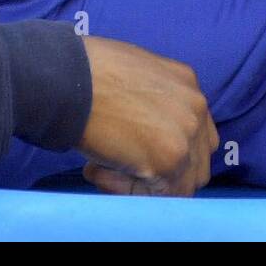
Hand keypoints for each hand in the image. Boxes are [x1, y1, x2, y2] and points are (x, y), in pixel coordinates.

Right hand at [77, 35, 217, 196]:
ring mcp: (186, 134)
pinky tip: (97, 170)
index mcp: (186, 82)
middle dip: (166, 173)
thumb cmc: (86, 71)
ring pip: (183, 183)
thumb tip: (143, 129)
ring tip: (105, 168)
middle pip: (198, 160)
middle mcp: (195, 106)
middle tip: (124, 168)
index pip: (196, 131)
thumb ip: (150, 99)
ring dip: (147, 186)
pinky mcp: (169, 159)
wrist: (67, 78)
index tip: (138, 154)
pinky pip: (159, 195)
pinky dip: (129, 192)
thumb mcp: (132, 72)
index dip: (169, 149)